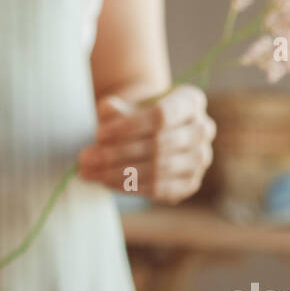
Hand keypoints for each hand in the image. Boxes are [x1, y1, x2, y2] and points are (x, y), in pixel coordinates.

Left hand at [78, 85, 215, 203]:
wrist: (150, 133)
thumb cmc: (135, 116)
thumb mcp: (124, 106)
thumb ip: (116, 109)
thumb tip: (109, 109)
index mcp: (191, 101)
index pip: (162, 116)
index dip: (129, 127)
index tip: (98, 135)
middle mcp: (203, 129)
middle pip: (159, 145)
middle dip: (118, 154)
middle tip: (86, 158)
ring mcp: (201, 159)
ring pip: (159, 169)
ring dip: (119, 173)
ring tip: (90, 172)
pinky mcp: (191, 182)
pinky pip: (160, 189)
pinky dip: (131, 187)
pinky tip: (107, 183)